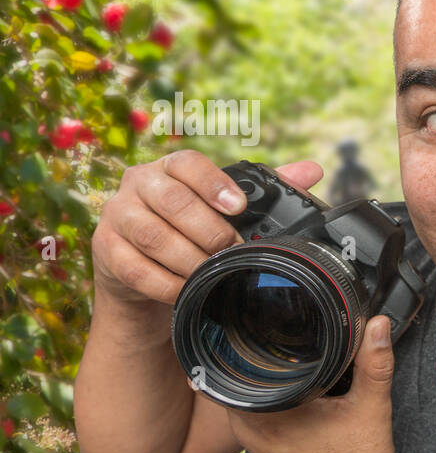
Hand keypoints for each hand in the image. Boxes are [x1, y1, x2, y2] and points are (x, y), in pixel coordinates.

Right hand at [90, 149, 323, 306]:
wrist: (144, 274)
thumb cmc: (191, 231)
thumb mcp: (224, 209)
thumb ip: (266, 189)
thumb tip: (312, 171)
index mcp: (170, 168)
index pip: (187, 162)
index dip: (212, 183)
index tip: (238, 206)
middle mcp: (138, 184)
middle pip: (172, 201)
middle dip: (209, 230)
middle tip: (233, 250)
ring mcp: (117, 216)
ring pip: (153, 235)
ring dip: (190, 259)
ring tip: (214, 272)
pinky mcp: (106, 250)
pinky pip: (138, 269)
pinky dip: (168, 284)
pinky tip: (187, 290)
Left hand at [225, 315, 397, 452]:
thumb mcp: (371, 407)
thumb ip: (374, 363)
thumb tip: (378, 325)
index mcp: (266, 414)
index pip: (238, 363)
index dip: (251, 337)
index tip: (267, 319)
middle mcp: (249, 427)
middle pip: (240, 372)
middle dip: (260, 351)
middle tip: (283, 329)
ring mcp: (252, 437)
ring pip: (246, 389)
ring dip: (264, 372)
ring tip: (290, 352)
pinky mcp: (261, 443)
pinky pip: (255, 406)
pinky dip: (270, 391)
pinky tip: (293, 381)